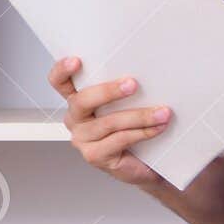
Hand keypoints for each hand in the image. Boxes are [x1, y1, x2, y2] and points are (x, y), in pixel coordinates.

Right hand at [49, 57, 170, 188]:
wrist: (145, 162)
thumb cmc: (134, 128)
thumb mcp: (128, 104)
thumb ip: (126, 89)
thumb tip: (149, 71)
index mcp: (79, 101)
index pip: (61, 83)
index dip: (63, 71)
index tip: (76, 60)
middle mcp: (76, 118)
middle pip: (82, 101)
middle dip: (109, 91)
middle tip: (133, 84)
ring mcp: (82, 138)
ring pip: (108, 122)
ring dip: (139, 116)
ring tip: (162, 113)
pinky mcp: (94, 155)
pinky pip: (119, 140)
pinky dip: (142, 132)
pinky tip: (157, 128)